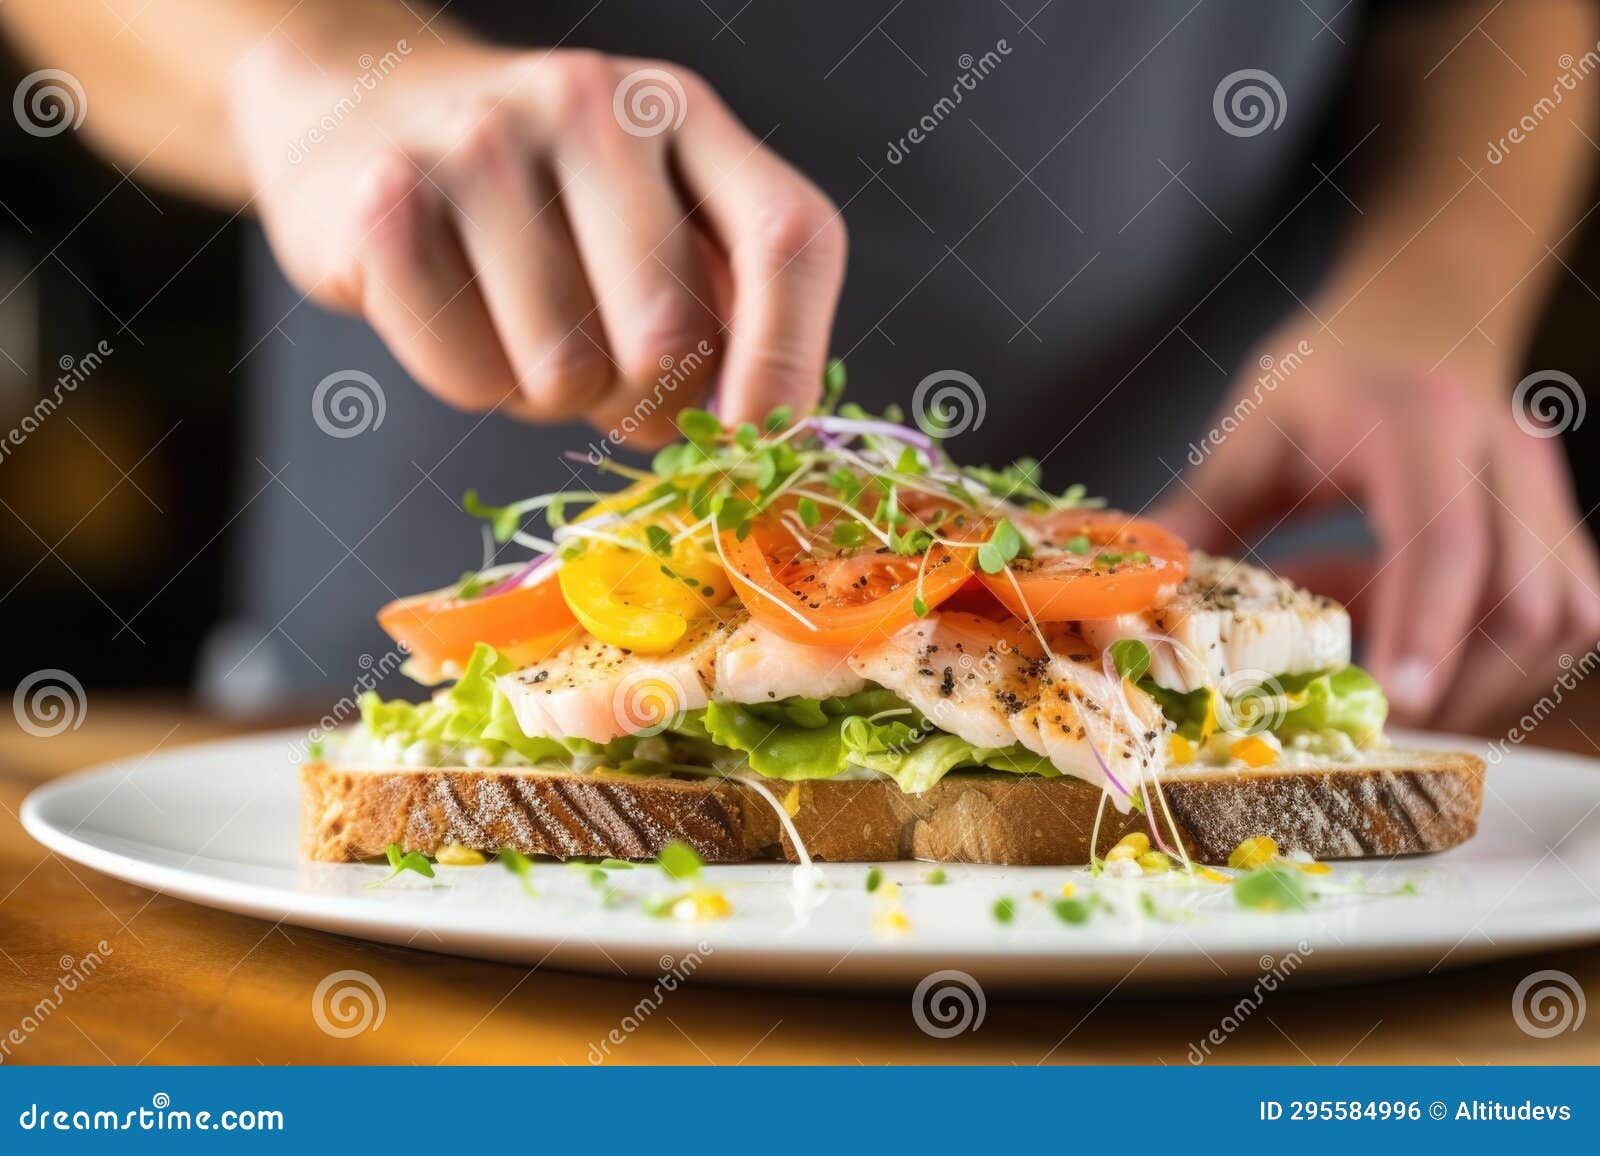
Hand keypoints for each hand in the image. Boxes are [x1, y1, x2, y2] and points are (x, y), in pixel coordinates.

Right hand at [228, 34, 846, 442]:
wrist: (361, 108)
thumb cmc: (536, 200)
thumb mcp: (649, 214)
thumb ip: (721, 299)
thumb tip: (762, 432)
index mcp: (682, 111)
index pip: (789, 238)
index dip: (789, 361)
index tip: (759, 440)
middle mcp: (592, 106)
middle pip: (671, 337)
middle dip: (642, 401)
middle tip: (602, 370)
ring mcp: (483, 143)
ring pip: (565, 373)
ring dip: (547, 395)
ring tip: (516, 323)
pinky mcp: (385, 201)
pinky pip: (470, 377)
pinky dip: (470, 381)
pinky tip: (455, 310)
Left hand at [1156, 314, 1599, 731]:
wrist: (1416, 310)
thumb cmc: (1327, 369)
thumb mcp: (1253, 427)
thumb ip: (1203, 507)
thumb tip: (1139, 583)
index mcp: (1420, 421)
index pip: (1442, 537)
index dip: (1422, 625)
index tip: (1397, 699)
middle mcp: (1503, 454)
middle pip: (1520, 596)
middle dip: (1459, 678)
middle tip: (1382, 724)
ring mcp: (1544, 491)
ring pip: (1553, 619)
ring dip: (1474, 672)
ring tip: (1382, 671)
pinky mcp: (1556, 527)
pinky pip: (1554, 617)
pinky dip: (1486, 652)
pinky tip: (1412, 635)